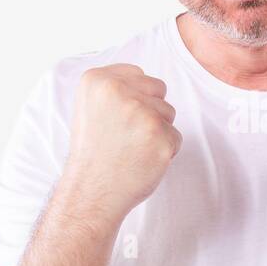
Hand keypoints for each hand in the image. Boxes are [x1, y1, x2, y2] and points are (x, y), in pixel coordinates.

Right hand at [58, 63, 180, 221]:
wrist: (91, 192)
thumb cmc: (94, 151)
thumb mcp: (90, 106)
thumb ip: (116, 86)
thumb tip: (146, 78)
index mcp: (97, 80)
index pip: (139, 74)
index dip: (134, 98)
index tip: (116, 119)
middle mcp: (118, 92)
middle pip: (158, 89)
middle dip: (150, 111)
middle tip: (125, 135)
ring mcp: (140, 114)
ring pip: (169, 113)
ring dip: (157, 131)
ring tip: (132, 148)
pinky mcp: (160, 138)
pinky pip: (176, 137)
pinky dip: (165, 151)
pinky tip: (142, 160)